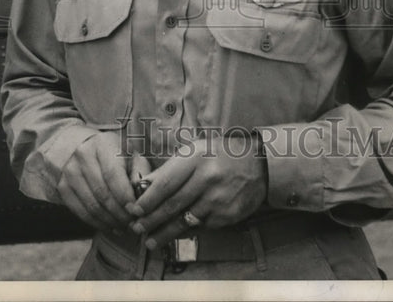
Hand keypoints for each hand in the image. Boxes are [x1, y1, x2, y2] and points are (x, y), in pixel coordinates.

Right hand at [58, 132, 148, 231]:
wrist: (84, 146)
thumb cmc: (115, 152)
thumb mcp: (130, 153)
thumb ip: (139, 171)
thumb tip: (142, 195)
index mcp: (102, 144)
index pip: (112, 174)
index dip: (124, 195)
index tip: (136, 211)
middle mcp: (82, 156)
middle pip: (102, 193)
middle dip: (119, 213)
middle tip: (133, 225)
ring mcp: (70, 171)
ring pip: (91, 205)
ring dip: (110, 221)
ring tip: (124, 228)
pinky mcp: (63, 186)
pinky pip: (80, 212)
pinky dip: (97, 223)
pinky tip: (110, 228)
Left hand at [126, 135, 266, 248]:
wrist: (259, 164)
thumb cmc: (220, 154)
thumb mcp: (195, 151)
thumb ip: (170, 168)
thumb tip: (144, 185)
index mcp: (196, 157)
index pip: (166, 182)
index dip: (148, 199)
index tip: (134, 210)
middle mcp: (207, 178)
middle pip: (173, 205)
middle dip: (151, 220)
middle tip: (137, 229)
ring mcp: (219, 198)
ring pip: (185, 220)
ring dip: (165, 233)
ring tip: (150, 240)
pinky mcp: (228, 215)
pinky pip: (201, 226)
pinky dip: (187, 231)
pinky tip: (176, 234)